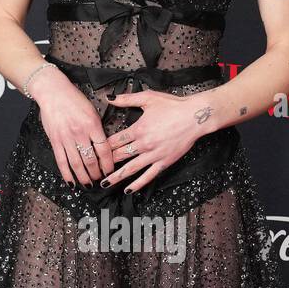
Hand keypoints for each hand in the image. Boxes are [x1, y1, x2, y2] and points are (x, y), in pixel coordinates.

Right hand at [31, 66, 116, 185]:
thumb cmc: (74, 100)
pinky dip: (67, 174)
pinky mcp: (55, 141)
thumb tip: (104, 147)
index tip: (110, 171)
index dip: (108, 164)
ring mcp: (66, 138)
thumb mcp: (93, 111)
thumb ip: (98, 129)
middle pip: (90, 160)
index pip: (103, 150)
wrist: (53, 92)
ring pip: (76, 164)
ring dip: (84, 177)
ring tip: (88, 184)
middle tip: (100, 179)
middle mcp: (79, 133)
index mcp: (92, 125)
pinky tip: (71, 182)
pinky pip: (61, 161)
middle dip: (96, 173)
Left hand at [99, 88, 214, 194]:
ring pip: (131, 169)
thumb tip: (109, 98)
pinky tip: (129, 189)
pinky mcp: (164, 162)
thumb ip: (126, 99)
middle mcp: (144, 144)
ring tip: (104, 184)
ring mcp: (154, 155)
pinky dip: (138, 184)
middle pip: (119, 155)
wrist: (195, 116)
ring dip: (116, 177)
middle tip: (94, 170)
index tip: (93, 152)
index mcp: (138, 129)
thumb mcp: (148, 98)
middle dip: (106, 163)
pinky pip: (149, 175)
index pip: (114, 141)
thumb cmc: (173, 106)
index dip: (102, 147)